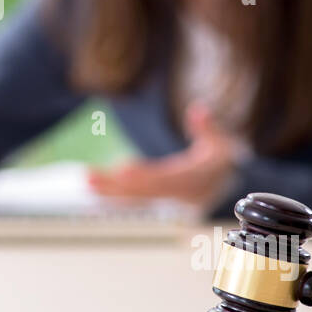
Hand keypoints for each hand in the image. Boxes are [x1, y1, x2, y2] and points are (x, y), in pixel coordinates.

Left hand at [87, 102, 240, 205]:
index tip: (123, 171)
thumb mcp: (221, 142)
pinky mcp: (155, 202)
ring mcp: (165, 201)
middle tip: (90, 179)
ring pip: (135, 198)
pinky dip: (114, 196)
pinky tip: (96, 189)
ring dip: (110, 191)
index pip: (165, 180)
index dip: (145, 176)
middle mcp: (175, 195)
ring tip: (88, 182)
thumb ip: (208, 128)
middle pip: (143, 191)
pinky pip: (133, 200)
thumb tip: (199, 110)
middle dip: (116, 186)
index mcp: (192, 181)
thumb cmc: (220, 161)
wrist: (223, 186)